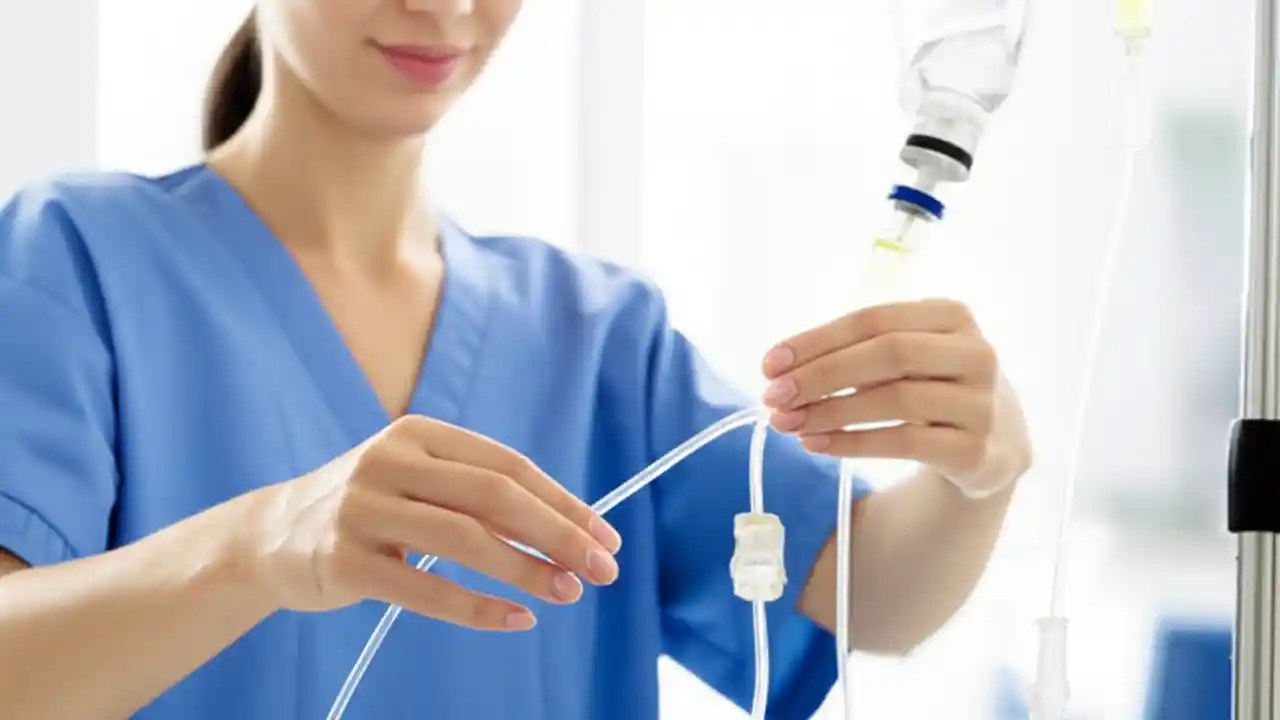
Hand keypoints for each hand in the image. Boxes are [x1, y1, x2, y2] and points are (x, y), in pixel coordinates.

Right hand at [242, 415, 621, 630]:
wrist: (271, 536)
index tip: (605, 536)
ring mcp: (362, 509)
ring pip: (463, 539)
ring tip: (568, 592)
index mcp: (418, 434)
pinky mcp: (342, 560)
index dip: (563, 501)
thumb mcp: (419, 482)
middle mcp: (388, 462)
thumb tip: (572, 529)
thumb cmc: (371, 509)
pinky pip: (423, 588)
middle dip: (557, 533)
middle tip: (602, 568)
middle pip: (493, 495)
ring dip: (525, 569)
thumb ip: (479, 495)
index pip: (508, 465)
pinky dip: (477, 608)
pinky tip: (517, 619)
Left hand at [760, 299, 1031, 498]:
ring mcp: (981, 403)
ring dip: (831, 411)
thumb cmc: (933, 387)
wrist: (995, 445)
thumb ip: (853, 355)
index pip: (874, 319)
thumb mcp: (906, 358)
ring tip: (788, 423)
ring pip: (896, 399)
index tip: (770, 364)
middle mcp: (975, 353)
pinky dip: (853, 443)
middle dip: (821, 374)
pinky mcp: (976, 449)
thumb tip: (780, 372)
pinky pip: (905, 442)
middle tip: (774, 395)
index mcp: (952, 317)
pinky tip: (817, 444)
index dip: (817, 339)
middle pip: (888, 353)